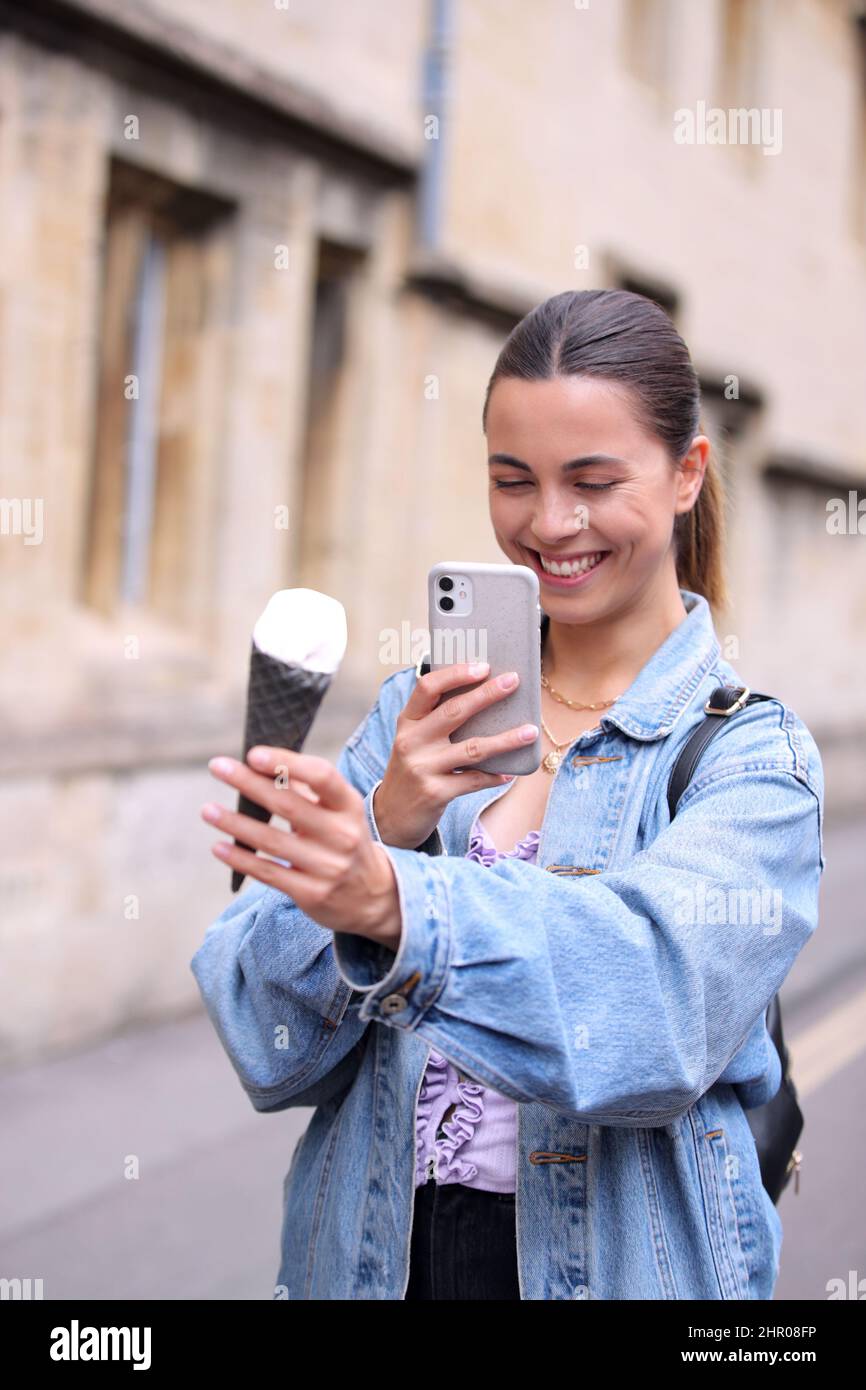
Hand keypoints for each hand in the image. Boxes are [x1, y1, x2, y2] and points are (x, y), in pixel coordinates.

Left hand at [201, 746, 401, 947]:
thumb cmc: (345, 841)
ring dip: (235, 823)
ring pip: (273, 841)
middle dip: (249, 783)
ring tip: (207, 810)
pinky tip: (219, 846)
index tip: (253, 754)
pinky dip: (241, 858)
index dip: (287, 763)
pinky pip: (268, 873)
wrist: (373, 896)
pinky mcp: (311, 893)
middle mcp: (342, 835)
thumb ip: (306, 788)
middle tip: (217, 766)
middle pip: (289, 805)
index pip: (321, 776)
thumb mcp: (338, 812)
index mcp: (349, 806)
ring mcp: (328, 866)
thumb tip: (263, 760)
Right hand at [373, 661, 537, 848]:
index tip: (483, 666)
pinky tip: (511, 772)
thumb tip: (485, 693)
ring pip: (473, 748)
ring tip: (531, 731)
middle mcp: (411, 741)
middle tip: (514, 681)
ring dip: (506, 739)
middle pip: (454, 712)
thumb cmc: (413, 768)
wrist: (391, 816)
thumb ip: (437, 719)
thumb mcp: (415, 740)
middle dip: (488, 694)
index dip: (456, 673)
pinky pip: (473, 780)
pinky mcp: (435, 793)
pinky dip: (495, 775)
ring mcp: (422, 768)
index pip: (428, 687)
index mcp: (407, 721)